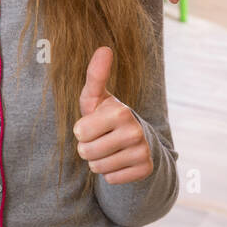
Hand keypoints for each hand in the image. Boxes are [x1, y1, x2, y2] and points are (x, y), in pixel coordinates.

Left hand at [75, 47, 152, 183]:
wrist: (136, 140)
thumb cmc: (106, 116)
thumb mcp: (97, 97)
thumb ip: (96, 75)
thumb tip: (104, 48)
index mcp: (120, 111)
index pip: (79, 132)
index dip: (81, 131)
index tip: (92, 124)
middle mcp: (135, 131)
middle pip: (86, 152)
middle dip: (87, 147)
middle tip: (100, 138)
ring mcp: (143, 152)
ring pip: (98, 167)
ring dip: (98, 161)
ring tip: (108, 149)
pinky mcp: (146, 170)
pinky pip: (111, 179)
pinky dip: (111, 173)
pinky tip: (120, 161)